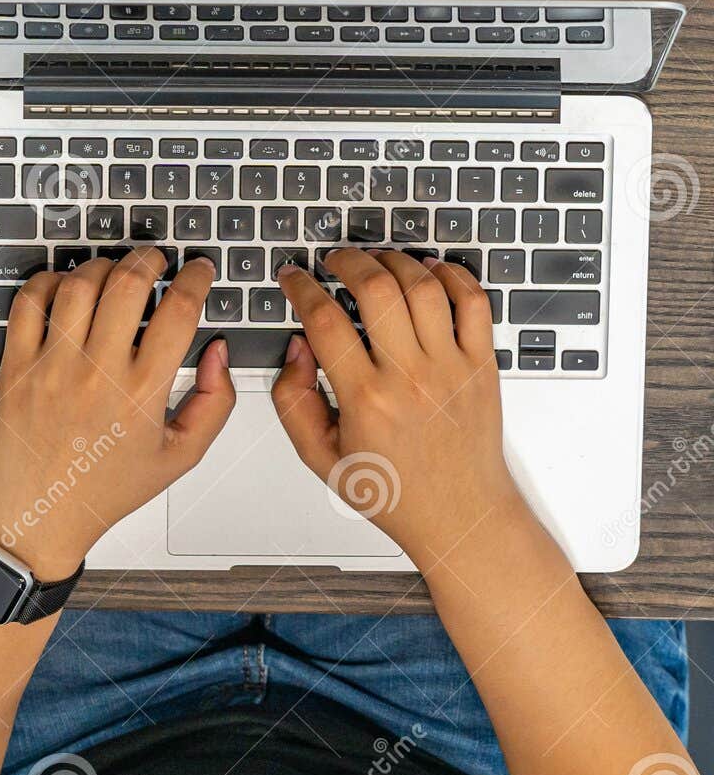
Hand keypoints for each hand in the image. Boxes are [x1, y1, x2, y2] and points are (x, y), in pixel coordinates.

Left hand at [0, 248, 235, 579]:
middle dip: (150, 258)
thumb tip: (218, 351)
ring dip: (102, 266)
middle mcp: (96, 373)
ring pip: (78, 284)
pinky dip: (49, 281)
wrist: (38, 513)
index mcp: (141, 393)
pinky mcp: (16, 366)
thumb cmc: (104, 488)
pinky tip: (65, 287)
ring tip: (113, 272)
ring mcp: (51, 366)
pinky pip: (29, 303)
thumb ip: (215, 403)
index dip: (196, 279)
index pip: (178, 312)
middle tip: (156, 260)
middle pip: (128, 283)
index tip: (199, 271)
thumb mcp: (179, 457)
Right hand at [272, 248, 532, 570]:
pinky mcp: (482, 365)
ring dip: (395, 261)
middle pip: (376, 288)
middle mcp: (410, 377)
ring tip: (376, 261)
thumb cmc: (393, 490)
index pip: (324, 321)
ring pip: (423, 286)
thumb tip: (296, 350)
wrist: (460, 514)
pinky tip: (431, 271)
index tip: (293, 277)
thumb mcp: (320, 457)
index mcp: (365, 399)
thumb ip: (294, 401)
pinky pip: (473, 303)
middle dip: (347, 261)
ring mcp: (451, 367)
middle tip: (333, 260)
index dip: (301, 288)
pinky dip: (453, 276)